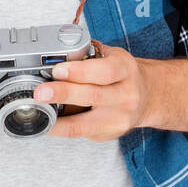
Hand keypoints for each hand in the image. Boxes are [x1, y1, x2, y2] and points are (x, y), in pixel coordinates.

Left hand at [32, 39, 151, 140]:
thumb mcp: (112, 56)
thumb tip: (56, 52)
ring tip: (39, 112)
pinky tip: (48, 123)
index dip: (79, 71)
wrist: (148, 97)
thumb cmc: (123, 74)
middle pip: (92, 96)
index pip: (104, 71)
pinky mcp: (110, 134)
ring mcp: (119, 118)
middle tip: (40, 92)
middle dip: (63, 94)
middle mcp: (126, 95)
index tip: (57, 70)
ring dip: (58, 120)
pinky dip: (61, 129)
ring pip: (85, 123)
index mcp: (125, 70)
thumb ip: (88, 53)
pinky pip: (81, 133)